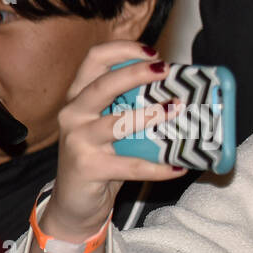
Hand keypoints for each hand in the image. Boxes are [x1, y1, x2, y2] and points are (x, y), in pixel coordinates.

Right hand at [44, 41, 186, 239]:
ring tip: (176, 111)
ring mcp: (78, 140)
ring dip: (150, 115)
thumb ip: (132, 109)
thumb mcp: (112, 129)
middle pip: (103, 84)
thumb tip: (179, 96)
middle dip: (136, 73)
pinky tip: (179, 167)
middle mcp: (73, 113)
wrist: (74, 202)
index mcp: (79, 97)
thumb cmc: (101, 159)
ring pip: (116, 123)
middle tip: (166, 70)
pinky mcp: (88, 168)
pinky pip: (131, 166)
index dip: (123, 50)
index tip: (154, 52)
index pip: (95, 60)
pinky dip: (158, 167)